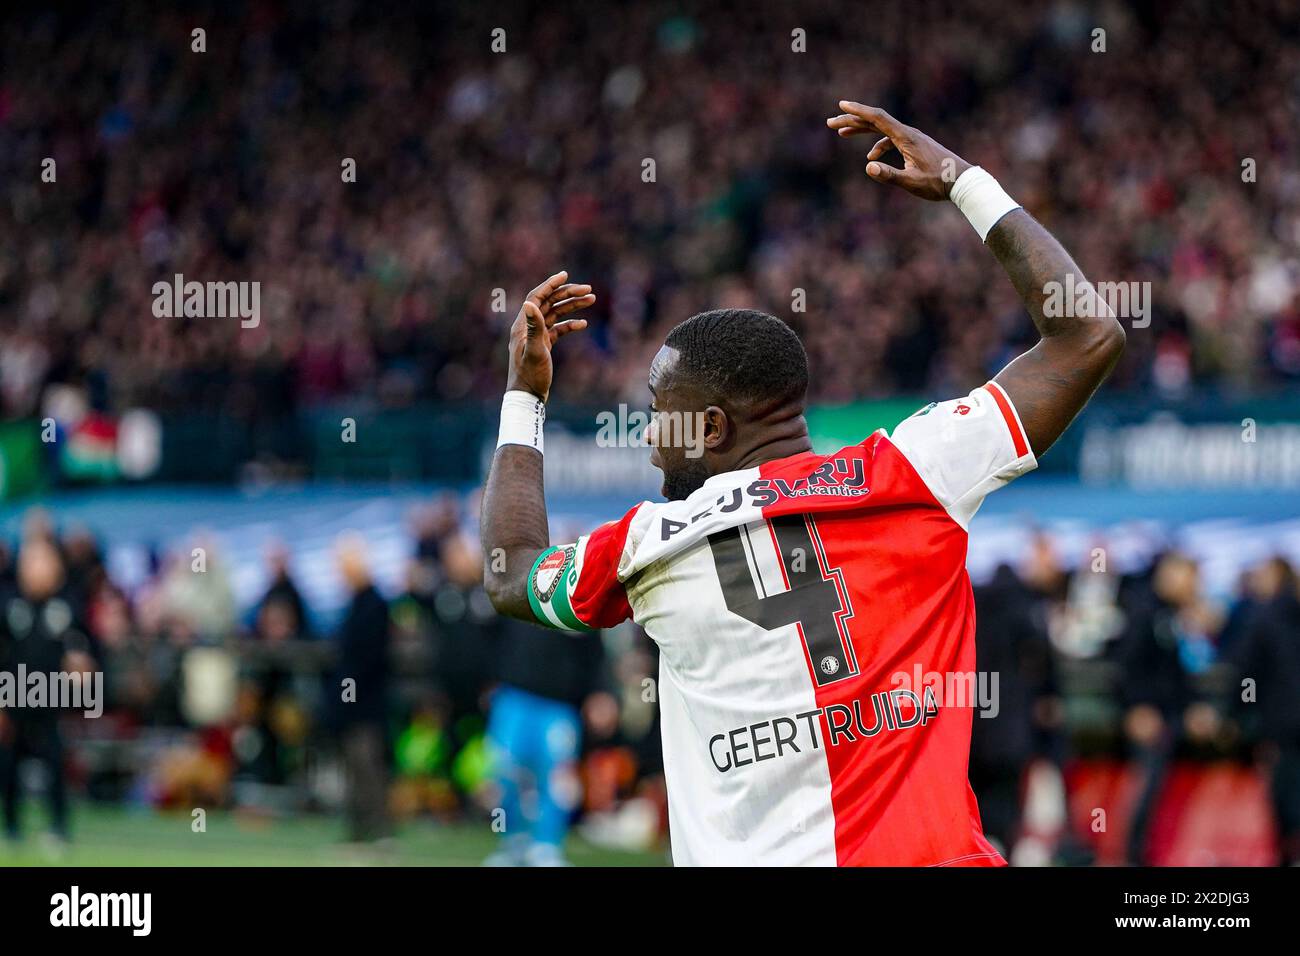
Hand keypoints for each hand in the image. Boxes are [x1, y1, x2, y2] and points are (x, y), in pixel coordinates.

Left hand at [506, 271, 595, 401]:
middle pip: (549, 303)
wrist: (528, 397)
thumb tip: (529, 303)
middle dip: (568, 294)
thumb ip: (534, 327)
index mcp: (522, 325)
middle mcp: (528, 327)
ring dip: (572, 306)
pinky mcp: (544, 345)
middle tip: (589, 289)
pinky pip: (558, 329)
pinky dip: (570, 325)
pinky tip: (583, 324)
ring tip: (591, 300)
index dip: (550, 284)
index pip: (537, 297)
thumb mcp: (535, 350)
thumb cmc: (530, 376)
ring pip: (556, 314)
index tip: (566, 274)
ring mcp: (536, 336)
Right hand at [827, 101, 971, 199]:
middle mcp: (908, 133)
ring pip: (882, 129)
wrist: (962, 181)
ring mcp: (912, 138)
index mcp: (906, 137)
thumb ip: (889, 175)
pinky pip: (891, 140)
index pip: (877, 118)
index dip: (858, 111)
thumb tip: (868, 166)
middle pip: (875, 121)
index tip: (841, 105)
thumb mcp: (911, 182)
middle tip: (831, 123)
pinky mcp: (915, 146)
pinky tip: (872, 157)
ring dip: (862, 130)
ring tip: (842, 134)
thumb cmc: (938, 182)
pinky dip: (878, 144)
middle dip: (852, 120)